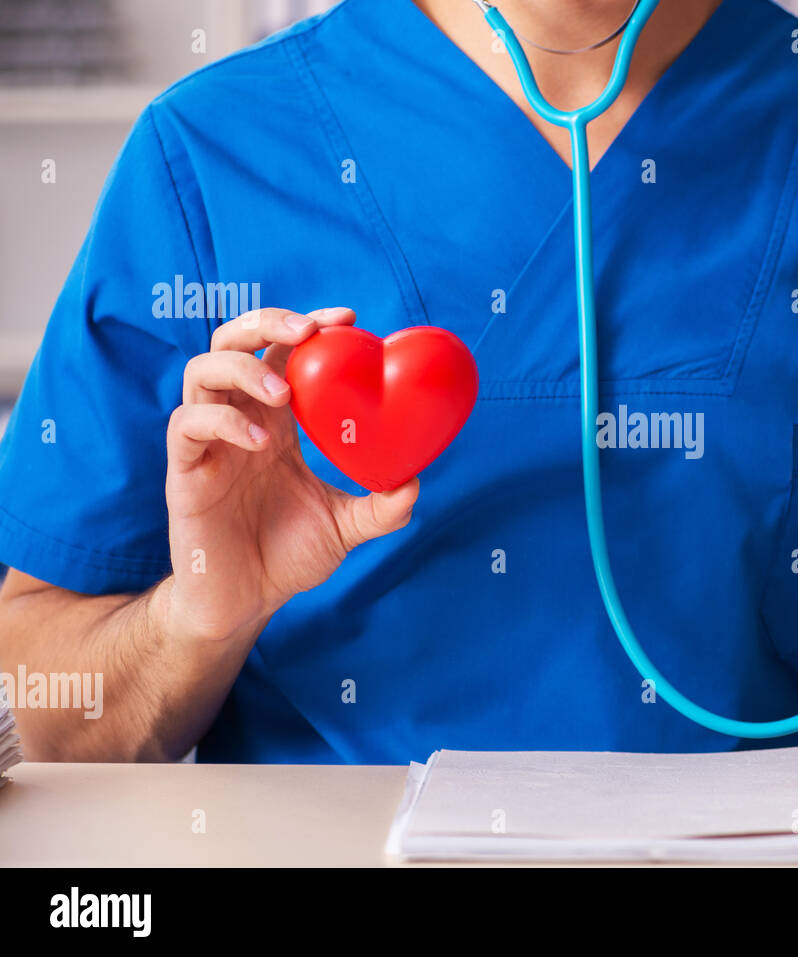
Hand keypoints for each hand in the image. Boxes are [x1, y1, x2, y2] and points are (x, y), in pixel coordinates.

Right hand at [164, 307, 418, 642]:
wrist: (245, 604)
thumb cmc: (287, 557)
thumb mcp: (345, 528)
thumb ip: (381, 508)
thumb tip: (416, 482)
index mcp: (276, 423)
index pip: (283, 354)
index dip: (307, 327)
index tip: (347, 319)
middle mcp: (239, 422)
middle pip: (232, 343)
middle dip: (265, 323)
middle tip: (306, 333)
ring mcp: (207, 444)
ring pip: (201, 372)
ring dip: (243, 368)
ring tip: (283, 392)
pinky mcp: (184, 473)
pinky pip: (188, 426)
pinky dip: (223, 422)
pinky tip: (260, 442)